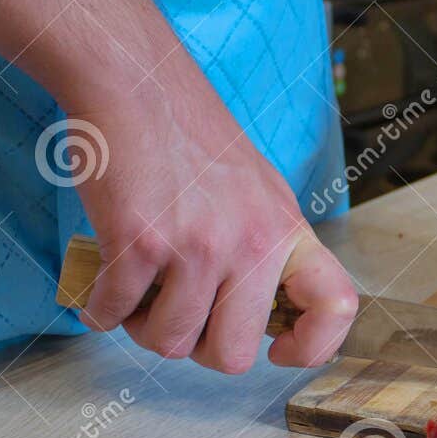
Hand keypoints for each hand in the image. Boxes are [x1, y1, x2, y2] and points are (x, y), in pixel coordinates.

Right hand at [60, 58, 357, 371]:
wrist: (137, 81)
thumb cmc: (191, 136)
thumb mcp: (258, 190)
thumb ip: (266, 248)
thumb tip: (262, 315)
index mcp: (287, 231)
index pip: (336, 306)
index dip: (311, 346)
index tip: (276, 349)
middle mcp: (252, 243)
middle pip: (231, 356)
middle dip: (196, 347)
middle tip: (177, 315)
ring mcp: (198, 245)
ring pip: (169, 342)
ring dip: (143, 327)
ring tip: (138, 289)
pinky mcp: (141, 242)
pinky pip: (115, 314)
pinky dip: (100, 310)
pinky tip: (101, 287)